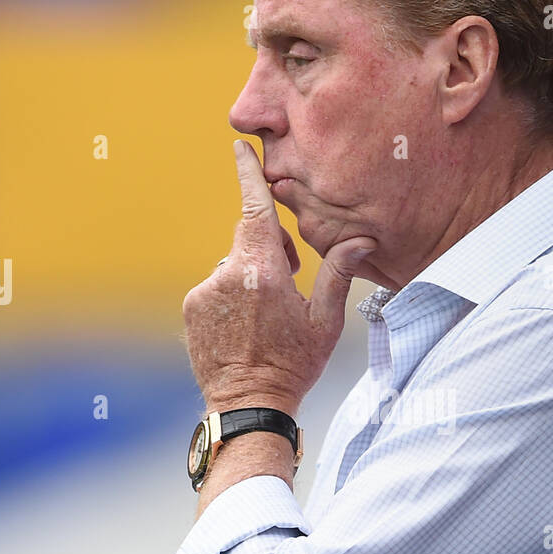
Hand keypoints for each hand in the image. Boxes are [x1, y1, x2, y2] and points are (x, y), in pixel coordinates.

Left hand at [182, 140, 378, 412]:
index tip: (240, 147)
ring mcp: (205, 291)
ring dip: (249, 277)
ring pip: (232, 266)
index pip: (255, 209)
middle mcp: (229, 274)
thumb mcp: (326, 321)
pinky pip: (214, 287)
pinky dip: (229, 297)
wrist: (248, 405)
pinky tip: (244, 327)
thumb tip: (361, 240)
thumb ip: (338, 273)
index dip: (249, 175)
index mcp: (265, 271)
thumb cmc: (294, 365)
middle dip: (270, 250)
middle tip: (289, 284)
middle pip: (249, 239)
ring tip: (264, 318)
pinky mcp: (191, 307)